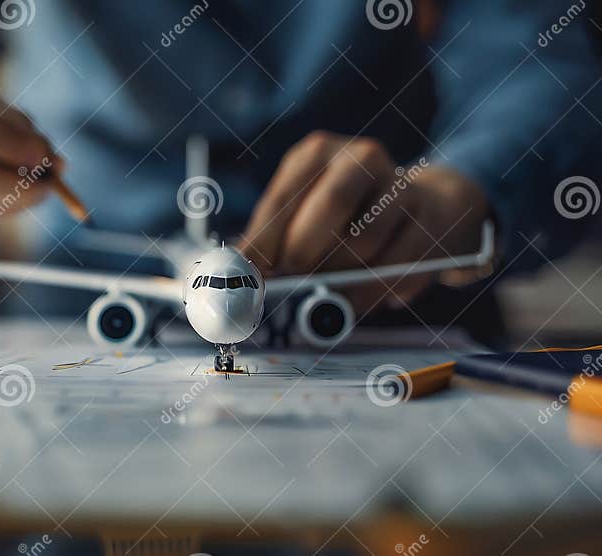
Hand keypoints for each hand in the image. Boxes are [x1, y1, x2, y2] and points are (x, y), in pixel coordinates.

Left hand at [238, 131, 488, 312]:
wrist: (429, 208)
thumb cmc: (350, 218)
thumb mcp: (306, 215)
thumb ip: (274, 243)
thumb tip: (238, 278)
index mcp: (316, 154)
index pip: (283, 197)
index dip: (264, 241)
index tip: (249, 277)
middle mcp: (361, 157)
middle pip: (333, 201)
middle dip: (306, 251)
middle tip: (292, 284)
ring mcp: (401, 185)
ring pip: (367, 238)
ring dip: (340, 278)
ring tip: (324, 298)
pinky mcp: (431, 219)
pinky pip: (399, 264)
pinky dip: (372, 292)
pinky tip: (357, 301)